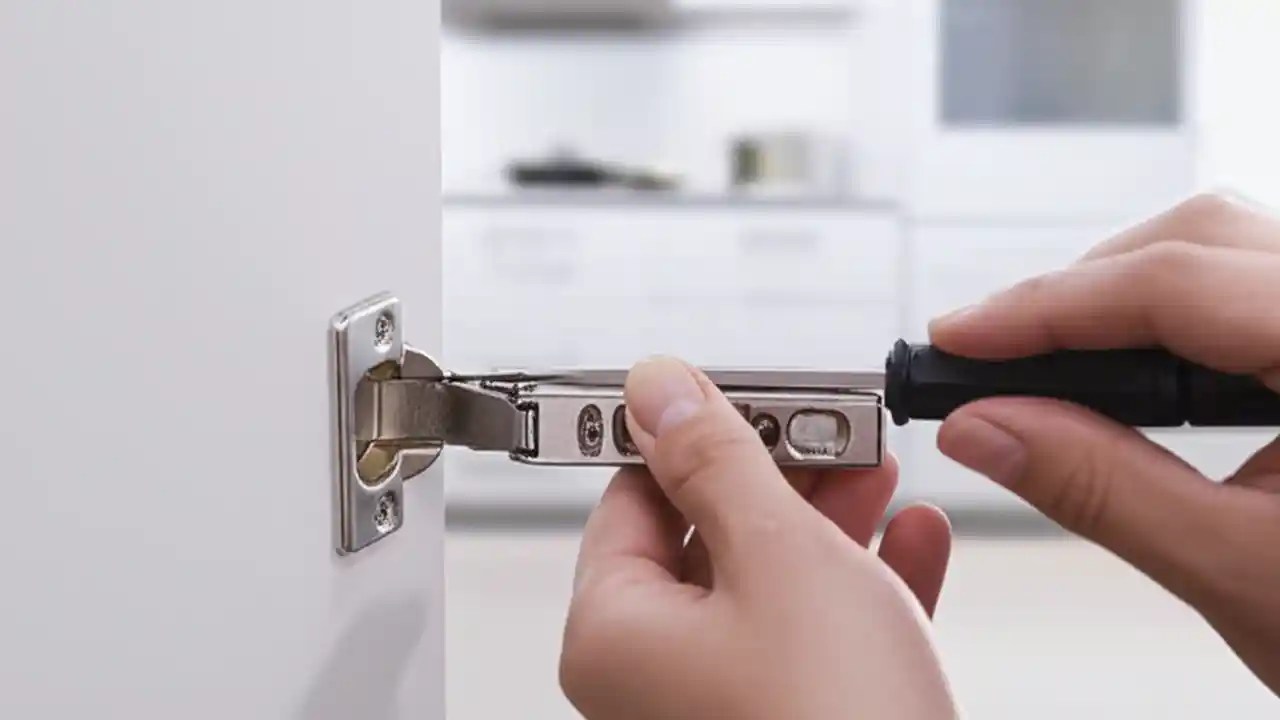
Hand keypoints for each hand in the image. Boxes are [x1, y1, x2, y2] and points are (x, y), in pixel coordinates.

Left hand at [559, 357, 958, 719]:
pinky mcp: (796, 717)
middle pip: (707, 535)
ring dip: (830, 522)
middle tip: (828, 428)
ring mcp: (726, 703)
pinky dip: (864, 584)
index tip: (745, 392)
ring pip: (771, 582)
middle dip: (778, 474)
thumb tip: (660, 387)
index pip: (632, 495)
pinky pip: (819, 635)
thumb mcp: (778, 557)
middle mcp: (656, 677)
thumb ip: (719, 459)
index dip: (690, 431)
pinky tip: (912, 540)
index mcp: (615, 634)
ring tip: (880, 471)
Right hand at [929, 193, 1279, 694]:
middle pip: (1201, 239)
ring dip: (1124, 296)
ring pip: (1226, 248)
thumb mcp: (1240, 572)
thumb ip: (1099, 488)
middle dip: (1080, 292)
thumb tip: (984, 425)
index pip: (1178, 283)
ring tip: (1053, 367)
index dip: (1048, 306)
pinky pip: (1253, 281)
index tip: (961, 339)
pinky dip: (1176, 312)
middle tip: (991, 357)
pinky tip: (1136, 366)